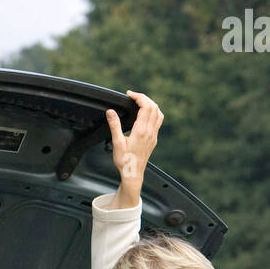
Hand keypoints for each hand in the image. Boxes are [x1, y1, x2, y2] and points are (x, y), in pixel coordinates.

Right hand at [105, 91, 163, 205]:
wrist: (133, 173)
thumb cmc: (124, 161)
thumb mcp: (117, 143)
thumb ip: (114, 125)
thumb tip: (110, 112)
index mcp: (141, 131)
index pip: (145, 106)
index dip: (138, 97)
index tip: (129, 95)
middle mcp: (150, 132)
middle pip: (153, 106)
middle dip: (144, 98)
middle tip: (133, 97)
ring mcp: (154, 135)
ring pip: (158, 113)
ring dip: (150, 104)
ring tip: (140, 102)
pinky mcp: (154, 139)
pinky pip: (158, 121)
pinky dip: (154, 112)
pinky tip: (146, 114)